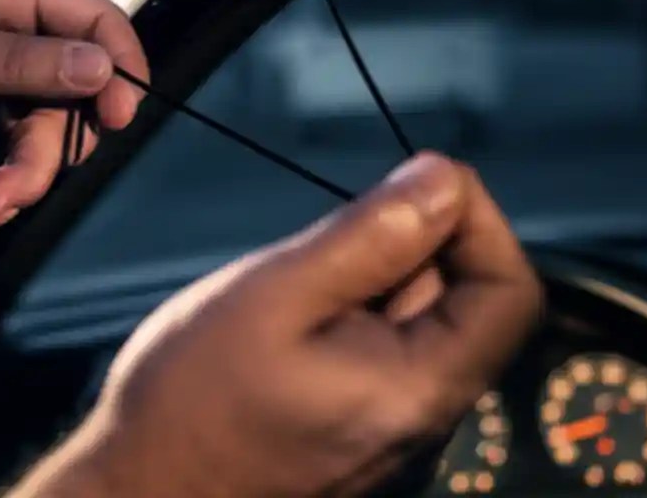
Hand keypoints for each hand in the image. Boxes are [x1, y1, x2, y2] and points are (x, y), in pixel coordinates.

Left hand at [0, 0, 148, 224]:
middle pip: (73, 82)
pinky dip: (10, 166)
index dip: (118, 64)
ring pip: (46, 116)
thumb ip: (20, 63)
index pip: (92, 15)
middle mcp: (9, 18)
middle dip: (55, 140)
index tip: (119, 119)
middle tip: (24, 189)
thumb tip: (101, 68)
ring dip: (30, 165)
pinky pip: (17, 131)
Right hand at [16, 152, 542, 497]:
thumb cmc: (191, 402)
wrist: (137, 493)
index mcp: (420, 389)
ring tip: (298, 285)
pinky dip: (353, 314)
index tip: (418, 183)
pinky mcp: (361, 430)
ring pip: (421, 323)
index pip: (510, 292)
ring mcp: (394, 430)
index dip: (479, 222)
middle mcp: (424, 419)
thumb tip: (444, 179)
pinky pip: (385, 353)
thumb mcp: (275, 293)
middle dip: (413, 245)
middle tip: (332, 235)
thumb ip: (369, 236)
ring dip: (376, 278)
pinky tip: (293, 320)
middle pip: (466, 304)